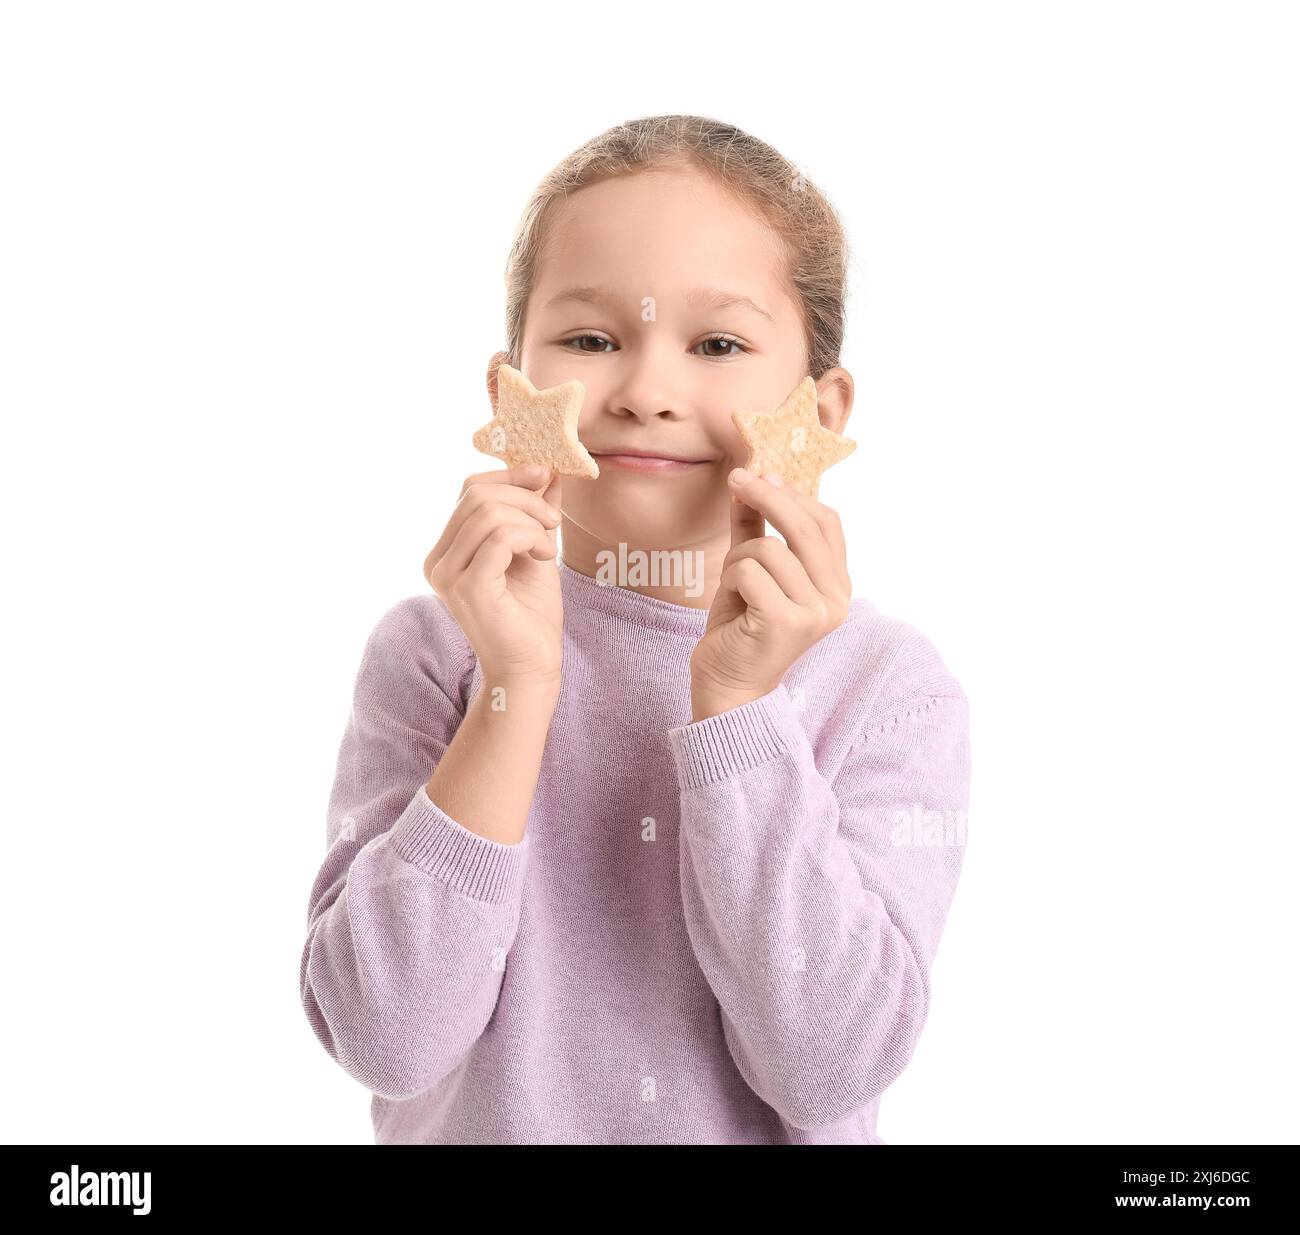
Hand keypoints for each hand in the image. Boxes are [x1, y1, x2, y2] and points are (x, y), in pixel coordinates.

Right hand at [423, 463, 563, 687]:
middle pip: (477, 494)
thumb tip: (549, 471)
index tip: (545, 476)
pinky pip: (499, 536)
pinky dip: (530, 537)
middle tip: (553, 521)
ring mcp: (447, 574)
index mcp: (448, 550)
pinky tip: (545, 557)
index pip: (470, 490)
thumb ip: (535, 513)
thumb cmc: (531, 615)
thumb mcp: (536, 549)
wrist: (532, 667)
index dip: (510, 475)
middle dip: (525, 496)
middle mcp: (438, 560)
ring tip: (549, 546)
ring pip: (487, 511)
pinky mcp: (467, 586)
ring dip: (531, 520)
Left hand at [689, 468, 850, 720]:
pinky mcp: (786, 621)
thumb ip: (756, 530)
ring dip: (738, 560)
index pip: (828, 522)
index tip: (760, 475)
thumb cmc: (741, 630)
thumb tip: (751, 479)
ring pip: (769, 548)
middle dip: (765, 495)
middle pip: (805, 525)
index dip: (794, 493)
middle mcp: (836, 600)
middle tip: (735, 479)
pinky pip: (749, 570)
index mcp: (837, 586)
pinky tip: (732, 604)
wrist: (728, 687)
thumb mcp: (752, 571)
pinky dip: (730, 579)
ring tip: (734, 587)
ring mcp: (815, 613)